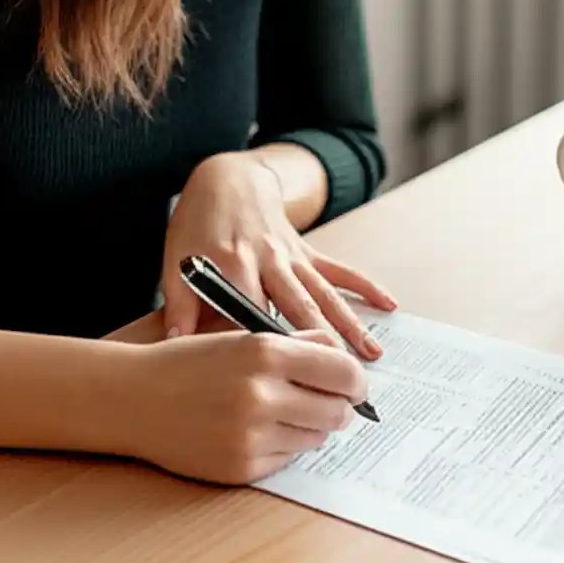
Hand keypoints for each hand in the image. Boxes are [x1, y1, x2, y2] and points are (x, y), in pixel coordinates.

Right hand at [124, 329, 366, 483]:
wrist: (133, 398)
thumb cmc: (188, 363)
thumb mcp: (241, 336)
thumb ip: (297, 342)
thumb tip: (343, 356)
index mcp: (266, 352)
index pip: (343, 372)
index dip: (356, 380)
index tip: (354, 385)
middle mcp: (262, 394)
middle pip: (337, 411)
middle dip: (338, 407)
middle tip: (326, 403)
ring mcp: (251, 435)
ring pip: (315, 438)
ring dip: (309, 427)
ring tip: (281, 413)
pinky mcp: (242, 466)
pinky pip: (287, 459)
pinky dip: (281, 446)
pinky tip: (255, 431)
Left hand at [161, 151, 396, 359]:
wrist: (225, 180)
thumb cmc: (196, 227)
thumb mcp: (175, 262)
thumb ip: (178, 306)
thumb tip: (177, 345)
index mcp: (232, 266)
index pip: (251, 314)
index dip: (268, 348)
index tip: (285, 383)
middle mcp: (267, 261)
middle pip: (298, 307)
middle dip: (321, 343)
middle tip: (341, 378)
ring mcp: (291, 256)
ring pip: (324, 294)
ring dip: (349, 323)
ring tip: (371, 355)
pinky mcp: (306, 251)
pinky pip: (339, 270)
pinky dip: (365, 286)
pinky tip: (388, 305)